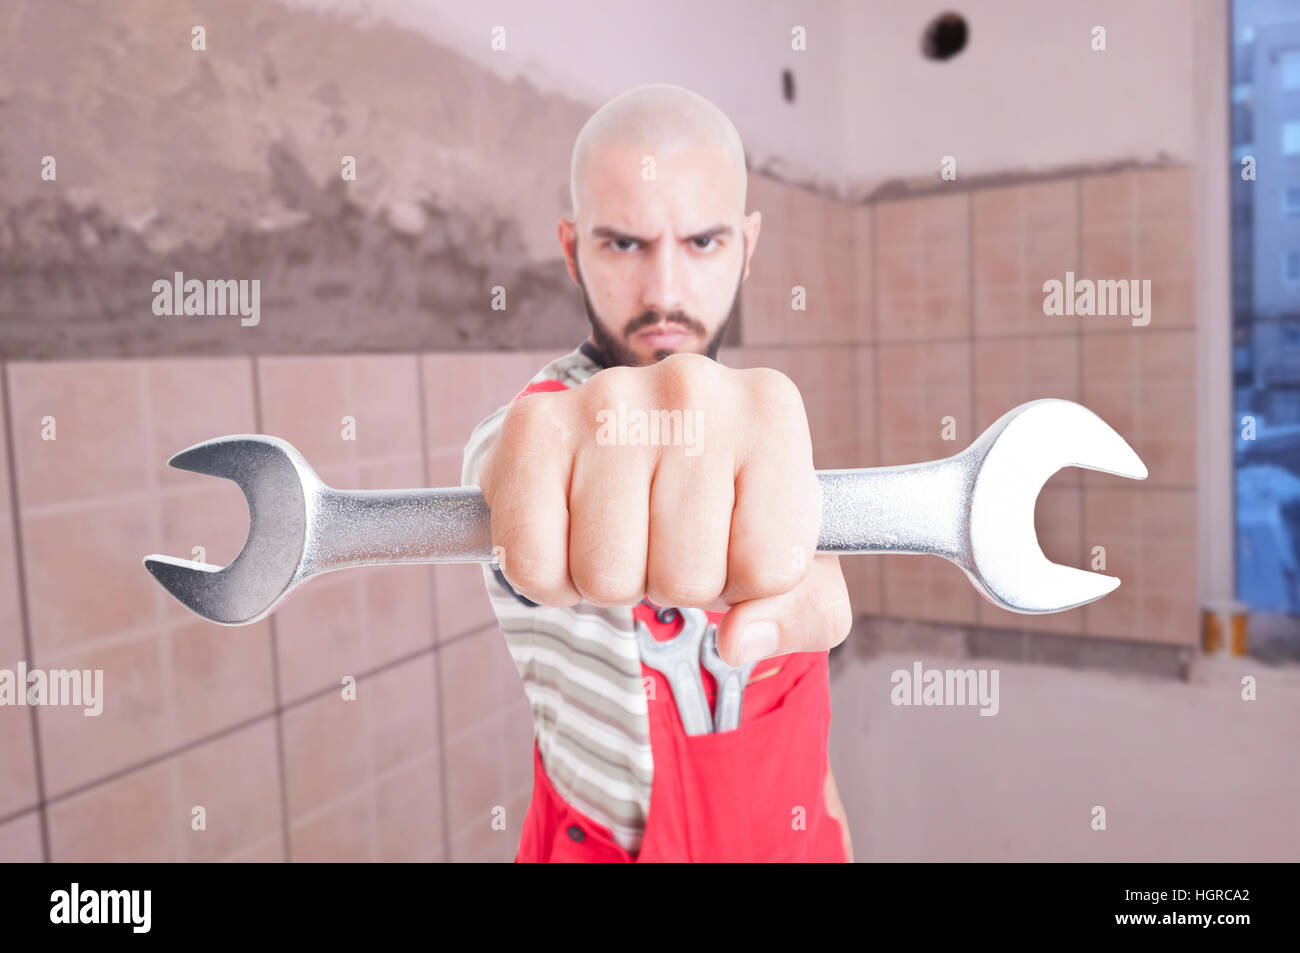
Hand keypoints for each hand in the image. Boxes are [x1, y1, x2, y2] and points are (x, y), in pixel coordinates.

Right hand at [477, 352, 848, 661]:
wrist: (624, 448)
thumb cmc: (718, 509)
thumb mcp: (788, 561)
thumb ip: (802, 614)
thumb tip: (740, 639)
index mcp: (771, 410)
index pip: (768, 567)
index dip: (744, 582)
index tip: (730, 541)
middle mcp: (693, 386)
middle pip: (686, 576)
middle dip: (672, 583)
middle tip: (665, 537)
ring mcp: (607, 399)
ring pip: (608, 577)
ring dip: (611, 582)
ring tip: (622, 530)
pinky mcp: (532, 424)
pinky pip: (533, 563)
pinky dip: (549, 579)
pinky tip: (571, 531)